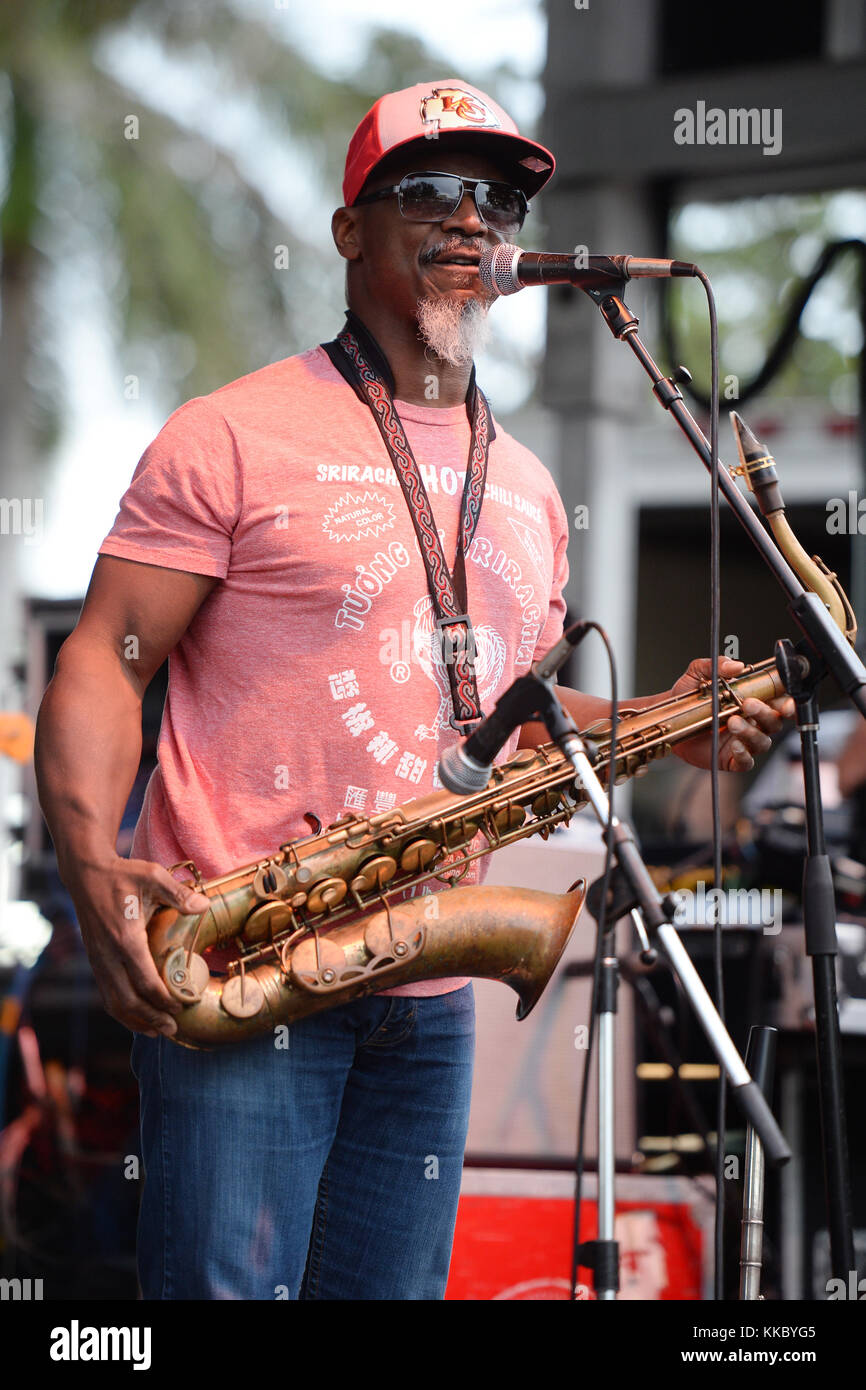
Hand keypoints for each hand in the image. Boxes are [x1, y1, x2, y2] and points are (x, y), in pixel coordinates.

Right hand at [64, 856, 210, 1036]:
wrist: (86, 874)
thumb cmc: (122, 875)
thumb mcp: (152, 876)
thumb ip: (178, 893)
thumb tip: (204, 906)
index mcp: (124, 938)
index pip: (144, 981)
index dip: (163, 1000)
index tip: (181, 1007)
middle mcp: (108, 955)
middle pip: (128, 1000)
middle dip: (151, 1019)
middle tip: (173, 1030)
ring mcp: (98, 960)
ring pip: (113, 1002)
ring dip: (135, 1020)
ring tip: (157, 1032)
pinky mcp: (95, 961)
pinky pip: (106, 994)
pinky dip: (121, 1010)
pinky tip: (137, 1017)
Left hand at [671, 658, 795, 771]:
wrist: (668, 718)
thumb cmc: (689, 697)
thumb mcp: (699, 674)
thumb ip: (716, 665)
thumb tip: (736, 665)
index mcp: (753, 700)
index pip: (779, 701)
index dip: (787, 701)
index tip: (785, 699)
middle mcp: (752, 721)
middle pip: (775, 721)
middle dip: (766, 713)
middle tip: (748, 704)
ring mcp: (744, 741)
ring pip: (762, 741)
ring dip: (751, 732)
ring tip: (732, 722)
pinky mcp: (731, 758)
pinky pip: (746, 761)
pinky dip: (744, 754)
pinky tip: (734, 745)